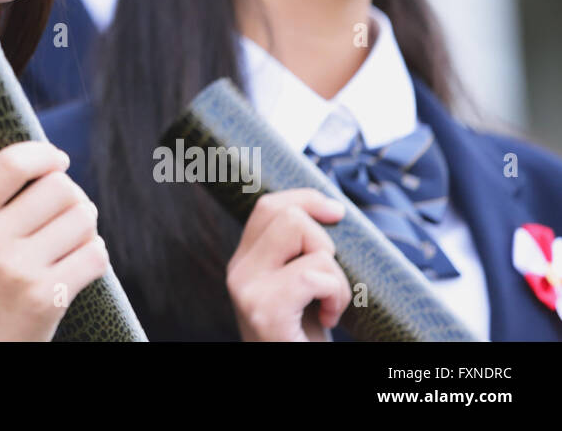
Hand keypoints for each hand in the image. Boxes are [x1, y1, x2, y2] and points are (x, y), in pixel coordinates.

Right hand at [0, 141, 108, 340]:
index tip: (55, 159)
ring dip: (86, 221)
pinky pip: (95, 254)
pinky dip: (95, 252)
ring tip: (72, 230)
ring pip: (83, 218)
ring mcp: (20, 271)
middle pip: (58, 187)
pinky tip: (79, 256)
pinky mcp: (48, 297)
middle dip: (70, 191)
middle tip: (65, 203)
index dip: (42, 153)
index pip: (9, 164)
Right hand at [226, 189, 350, 340]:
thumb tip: (332, 211)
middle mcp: (238, 271)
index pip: (269, 206)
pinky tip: (330, 318)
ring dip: (334, 271)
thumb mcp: (301, 290)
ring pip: (302, 236)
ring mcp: (247, 289)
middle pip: (286, 213)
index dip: (307, 199)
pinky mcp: (265, 310)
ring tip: (329, 302)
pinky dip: (335, 294)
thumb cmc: (306, 339)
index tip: (336, 213)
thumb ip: (299, 255)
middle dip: (324, 240)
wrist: (297, 376)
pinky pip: (312, 274)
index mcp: (245, 261)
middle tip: (328, 279)